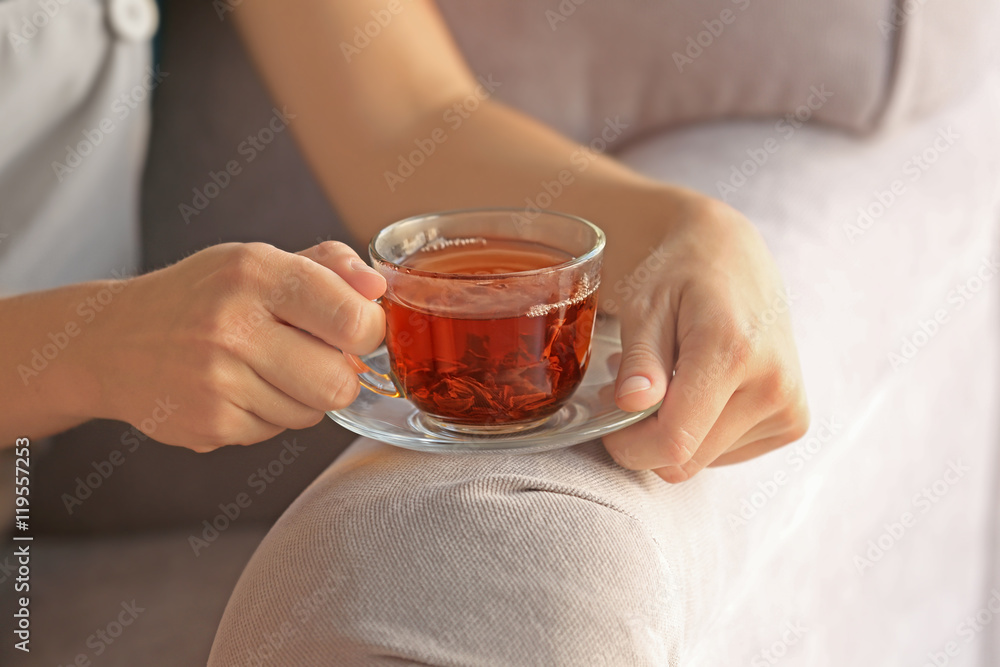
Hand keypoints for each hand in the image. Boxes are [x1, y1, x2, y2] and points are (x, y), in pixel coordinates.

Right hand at [85, 241, 385, 451]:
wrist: (112, 340)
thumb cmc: (204, 295)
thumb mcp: (259, 261)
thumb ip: (329, 267)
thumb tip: (378, 290)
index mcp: (255, 272)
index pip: (352, 319)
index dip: (369, 332)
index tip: (357, 330)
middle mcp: (232, 325)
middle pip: (340, 383)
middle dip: (341, 374)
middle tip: (318, 357)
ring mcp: (216, 380)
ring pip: (312, 413)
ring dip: (304, 395)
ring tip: (267, 368)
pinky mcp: (208, 425)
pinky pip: (277, 431)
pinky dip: (270, 414)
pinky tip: (239, 388)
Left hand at [602, 194, 808, 481]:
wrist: (730, 254)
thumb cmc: (679, 273)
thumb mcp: (645, 304)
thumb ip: (640, 358)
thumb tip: (632, 404)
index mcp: (734, 351)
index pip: (674, 441)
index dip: (628, 446)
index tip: (605, 420)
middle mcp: (773, 384)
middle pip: (687, 459)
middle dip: (645, 437)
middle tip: (632, 390)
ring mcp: (789, 406)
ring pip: (703, 461)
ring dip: (673, 432)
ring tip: (666, 381)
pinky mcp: (792, 421)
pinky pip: (725, 455)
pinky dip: (700, 431)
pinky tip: (697, 390)